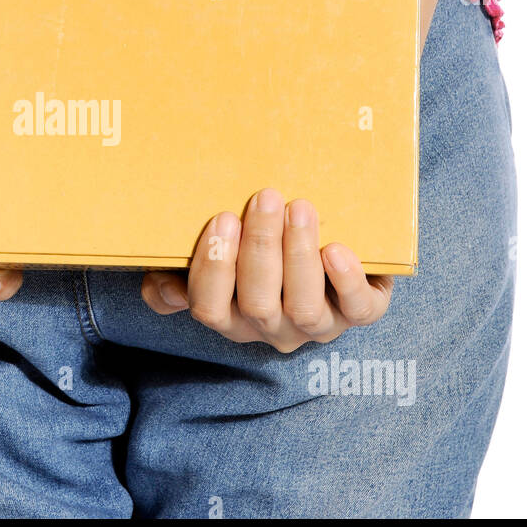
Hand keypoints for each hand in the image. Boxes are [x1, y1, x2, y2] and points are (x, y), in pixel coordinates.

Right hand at [140, 189, 392, 352]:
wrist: (335, 244)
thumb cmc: (259, 248)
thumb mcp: (214, 259)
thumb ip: (178, 274)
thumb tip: (167, 290)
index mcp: (231, 317)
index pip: (209, 308)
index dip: (213, 267)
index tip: (223, 218)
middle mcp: (272, 329)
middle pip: (257, 304)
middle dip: (260, 249)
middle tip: (265, 197)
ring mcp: (317, 325)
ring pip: (303, 307)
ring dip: (298, 254)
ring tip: (298, 208)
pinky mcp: (359, 312)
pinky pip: (356, 309)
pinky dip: (346, 280)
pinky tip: (336, 249)